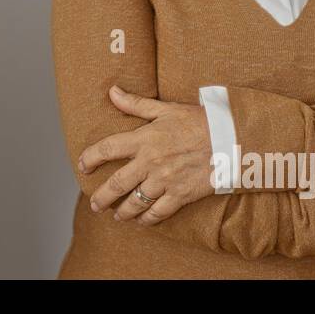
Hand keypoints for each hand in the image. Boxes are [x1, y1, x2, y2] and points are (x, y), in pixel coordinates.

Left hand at [78, 86, 214, 225]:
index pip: (107, 149)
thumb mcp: (167, 108)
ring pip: (135, 202)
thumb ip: (136, 104)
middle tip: (95, 204)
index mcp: (144, 139)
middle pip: (117, 183)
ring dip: (122, 211)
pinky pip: (159, 212)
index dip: (90, 158)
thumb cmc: (200, 121)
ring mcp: (165, 181)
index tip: (83, 166)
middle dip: (102, 196)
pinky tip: (142, 222)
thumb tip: (112, 91)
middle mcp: (150, 162)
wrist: (232, 139)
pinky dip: (148, 219)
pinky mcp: (181, 195)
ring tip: (116, 215)